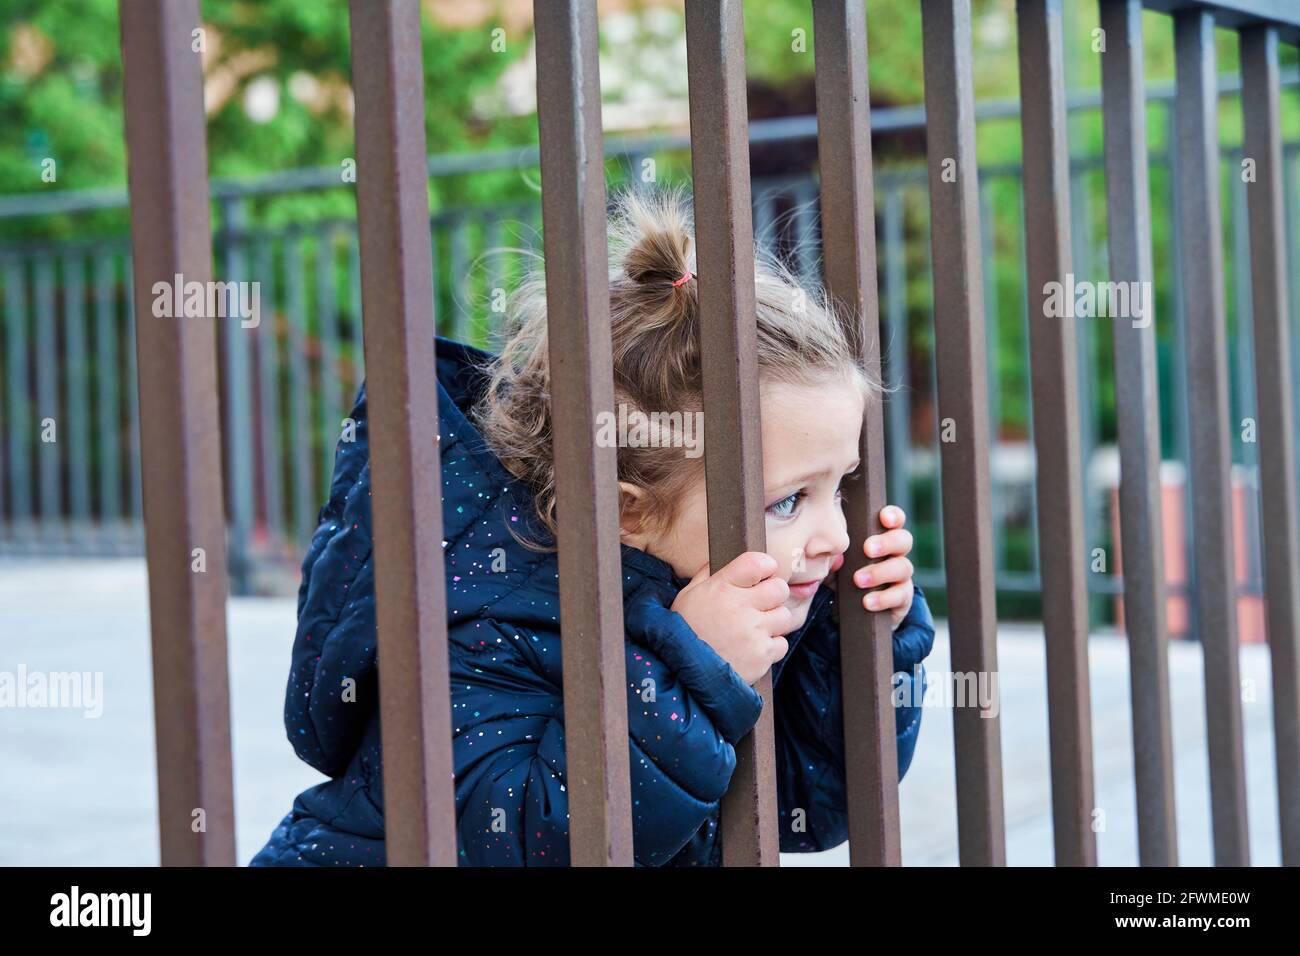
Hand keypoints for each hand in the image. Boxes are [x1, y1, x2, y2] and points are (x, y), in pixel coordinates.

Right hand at [671, 551, 793, 684]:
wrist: (680, 675)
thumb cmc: (683, 632)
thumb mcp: (687, 596)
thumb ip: (707, 574)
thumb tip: (721, 557)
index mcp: (721, 587)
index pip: (758, 562)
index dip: (765, 566)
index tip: (762, 575)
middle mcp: (741, 606)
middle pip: (780, 588)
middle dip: (774, 595)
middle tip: (761, 605)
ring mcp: (754, 631)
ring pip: (784, 616)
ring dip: (773, 622)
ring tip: (754, 630)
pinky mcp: (762, 655)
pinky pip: (782, 644)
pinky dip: (771, 647)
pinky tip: (752, 649)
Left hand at [843, 505, 913, 630]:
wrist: (853, 612)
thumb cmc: (844, 577)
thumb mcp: (837, 563)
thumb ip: (836, 555)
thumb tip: (835, 554)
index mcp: (882, 537)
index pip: (895, 519)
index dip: (894, 515)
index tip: (884, 518)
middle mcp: (896, 554)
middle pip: (904, 540)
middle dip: (887, 542)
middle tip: (868, 549)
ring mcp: (902, 576)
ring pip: (903, 567)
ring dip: (880, 572)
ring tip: (858, 580)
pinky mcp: (903, 598)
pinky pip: (901, 595)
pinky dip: (884, 598)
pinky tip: (868, 602)